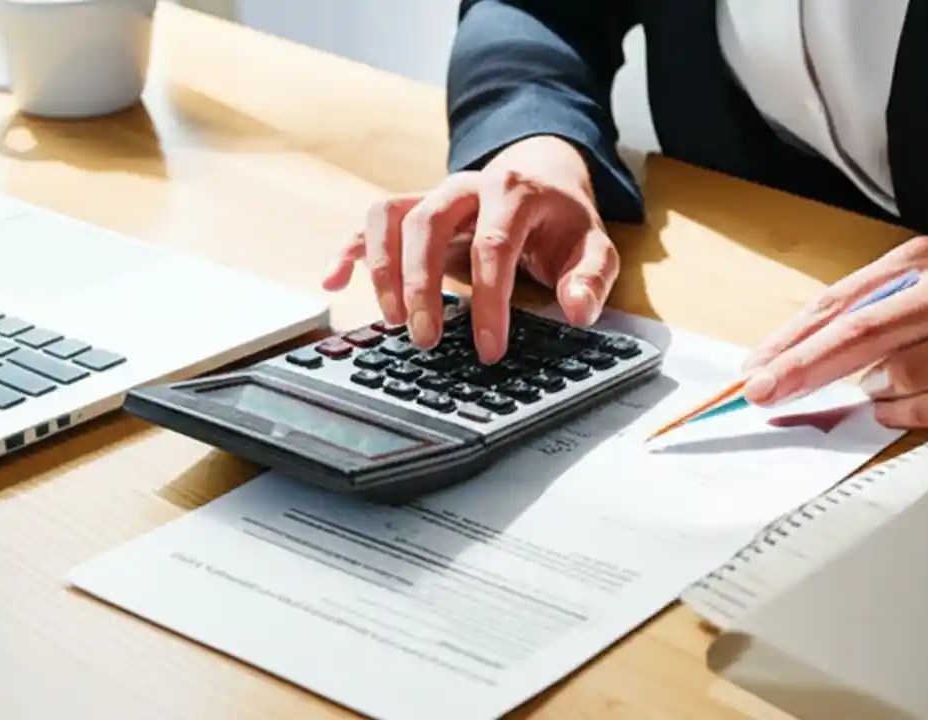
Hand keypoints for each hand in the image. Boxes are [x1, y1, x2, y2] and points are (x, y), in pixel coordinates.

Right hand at [321, 135, 619, 363]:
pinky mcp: (412, 207)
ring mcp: (433, 194)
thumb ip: (591, 278)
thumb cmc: (562, 221)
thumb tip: (577, 310)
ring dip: (382, 268)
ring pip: (390, 216)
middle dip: (422, 284)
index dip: (489, 301)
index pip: (494, 246)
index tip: (489, 348)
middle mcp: (465, 186)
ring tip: (393, 320)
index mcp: (514, 192)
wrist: (541, 175)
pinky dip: (348, 249)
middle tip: (425, 339)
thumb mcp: (593, 246)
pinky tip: (333, 280)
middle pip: (428, 224)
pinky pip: (370, 222)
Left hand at [741, 234, 927, 427]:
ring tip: (859, 390)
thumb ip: (884, 294)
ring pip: (896, 374)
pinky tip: (889, 411)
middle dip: (799, 369)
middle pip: (855, 336)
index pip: (840, 302)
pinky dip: (905, 414)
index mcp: (926, 258)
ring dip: (863, 390)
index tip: (757, 363)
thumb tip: (817, 337)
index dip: (792, 338)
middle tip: (762, 392)